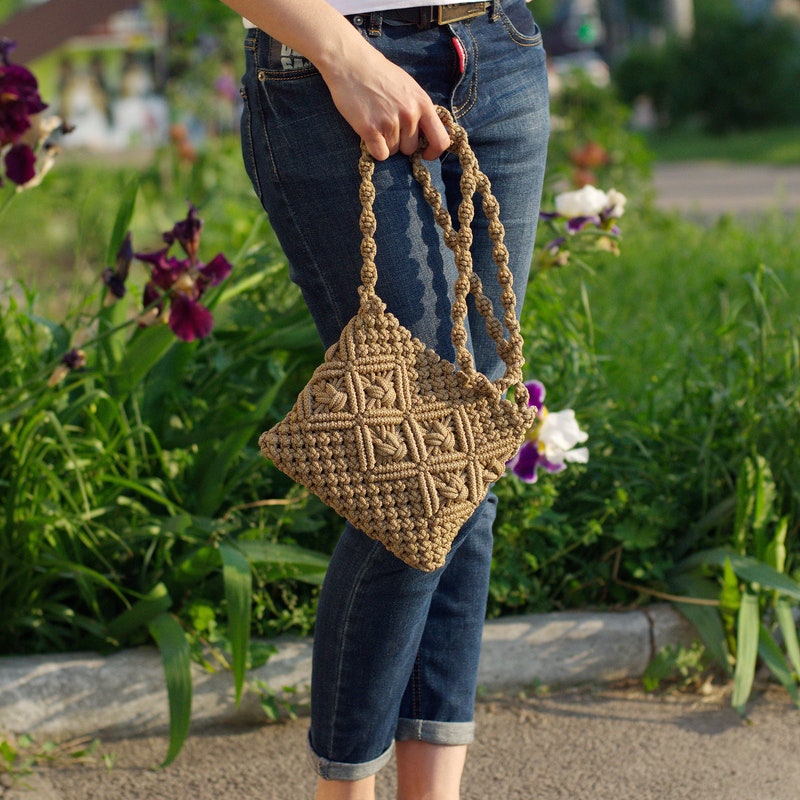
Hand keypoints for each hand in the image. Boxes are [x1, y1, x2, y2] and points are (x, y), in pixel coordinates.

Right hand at [319, 45, 450, 160]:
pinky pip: (380, 154)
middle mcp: (409, 114)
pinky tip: (368, 132)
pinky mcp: (371, 129)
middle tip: (387, 126)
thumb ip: (419, 110)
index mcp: (422, 103)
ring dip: (384, 142)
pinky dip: (374, 148)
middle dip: (400, 143)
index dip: (433, 151)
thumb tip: (427, 135)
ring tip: (375, 121)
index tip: (424, 153)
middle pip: (411, 149)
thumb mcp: (409, 88)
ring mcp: (390, 122)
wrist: (350, 63)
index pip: (441, 140)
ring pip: (393, 151)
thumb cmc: (379, 74)